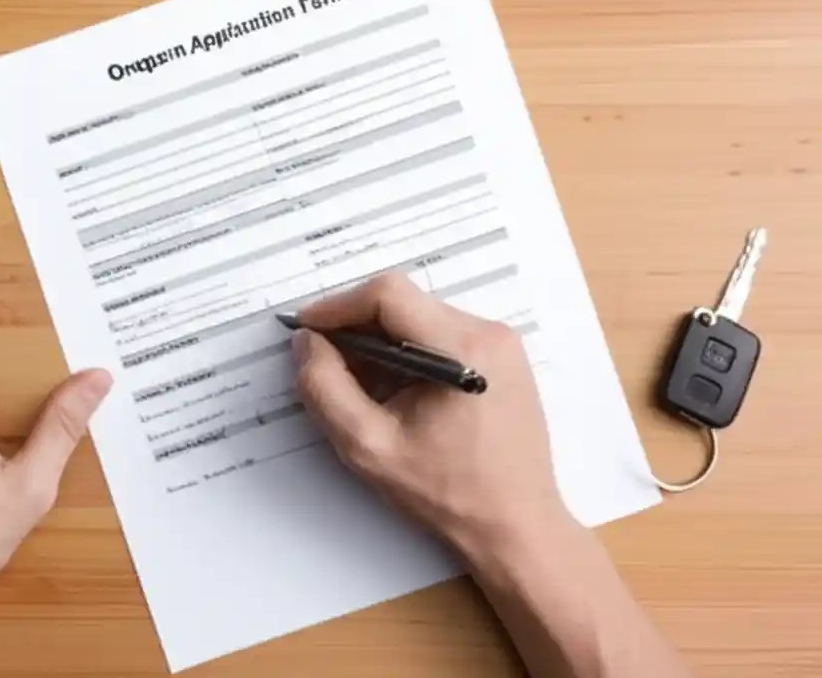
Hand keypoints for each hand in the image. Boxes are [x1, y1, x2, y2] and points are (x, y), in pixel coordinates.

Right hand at [292, 272, 569, 556]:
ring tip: (361, 388)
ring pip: (419, 318)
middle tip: (325, 364)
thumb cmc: (447, 494)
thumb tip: (307, 343)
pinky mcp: (503, 360)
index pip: (387, 295)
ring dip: (381, 343)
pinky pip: (441, 336)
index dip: (336, 307)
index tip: (306, 331)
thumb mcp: (368, 446)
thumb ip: (326, 388)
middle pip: (403, 303)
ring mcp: (501, 345)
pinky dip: (408, 353)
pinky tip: (395, 393)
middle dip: (356, 328)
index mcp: (462, 348)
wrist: (515, 526)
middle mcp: (488, 334)